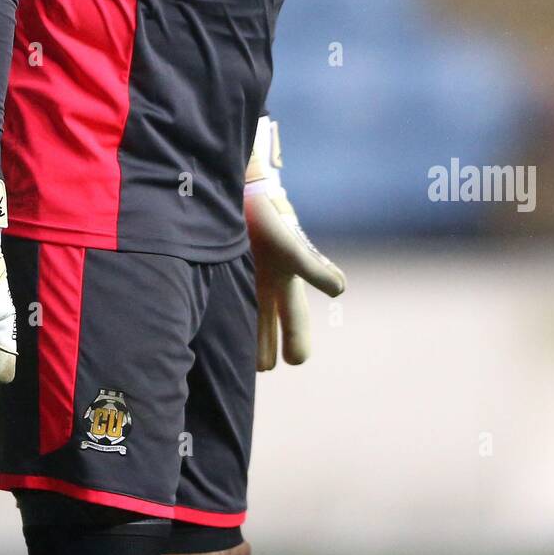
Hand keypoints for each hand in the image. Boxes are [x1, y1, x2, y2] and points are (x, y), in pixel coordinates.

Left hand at [244, 116, 345, 370]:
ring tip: (243, 356)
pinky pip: (229, 294)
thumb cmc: (270, 218)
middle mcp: (269, 279)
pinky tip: (213, 320)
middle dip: (267, 344)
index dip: (297, 341)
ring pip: (251, 312)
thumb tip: (340, 291)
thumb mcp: (291, 247)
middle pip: (270, 321)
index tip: (295, 360)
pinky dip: (227, 311)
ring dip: (249, 333)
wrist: (243, 186)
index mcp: (287, 280)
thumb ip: (313, 270)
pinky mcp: (230, 261)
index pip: (295, 320)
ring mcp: (249, 271)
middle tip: (262, 368)